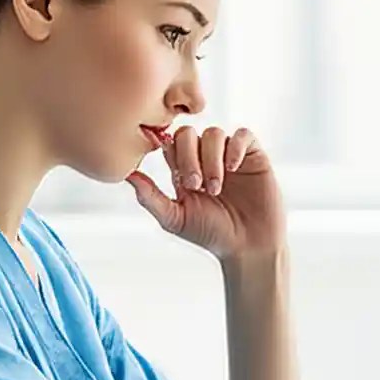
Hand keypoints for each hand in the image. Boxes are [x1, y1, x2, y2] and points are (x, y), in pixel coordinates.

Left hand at [127, 126, 285, 259]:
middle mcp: (206, 158)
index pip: (170, 144)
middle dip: (188, 157)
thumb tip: (126, 175)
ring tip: (215, 188)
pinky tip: (233, 169)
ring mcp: (229, 155)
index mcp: (184, 169)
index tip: (179, 178)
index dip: (171, 154)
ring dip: (211, 159)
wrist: (248, 246)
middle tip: (195, 185)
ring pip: (214, 133)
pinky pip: (243, 135)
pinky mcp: (253, 156)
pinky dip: (235, 148)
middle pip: (188, 133)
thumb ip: (150, 197)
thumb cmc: (211, 234)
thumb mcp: (175, 218)